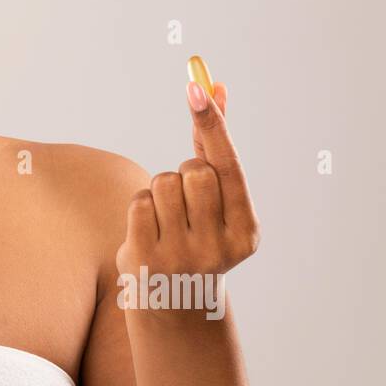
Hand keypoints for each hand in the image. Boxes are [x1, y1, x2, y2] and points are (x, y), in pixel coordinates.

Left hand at [115, 78, 261, 307]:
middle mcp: (218, 246)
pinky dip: (142, 206)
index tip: (194, 89)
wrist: (176, 299)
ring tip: (168, 217)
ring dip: (162, 189)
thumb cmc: (200, 234)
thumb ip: (216, 145)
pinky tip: (150, 228)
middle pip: (193, 171)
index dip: (212, 125)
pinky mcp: (146, 258)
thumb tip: (214, 86)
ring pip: (164, 182)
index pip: (228, 167)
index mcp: (246, 231)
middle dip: (186, 171)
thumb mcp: (218, 200)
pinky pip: (139, 201)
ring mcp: (181, 255)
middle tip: (187, 198)